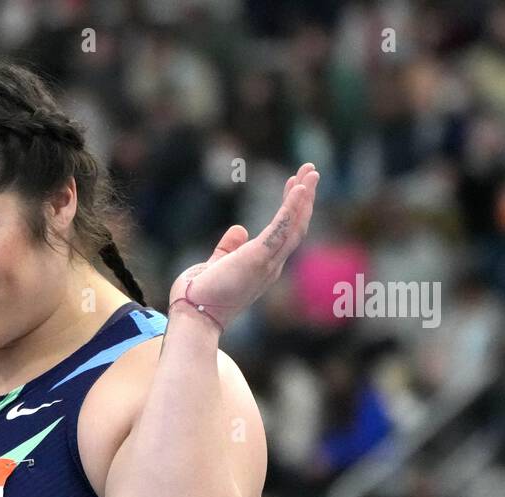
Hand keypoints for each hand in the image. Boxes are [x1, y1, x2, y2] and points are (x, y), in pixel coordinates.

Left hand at [168, 163, 319, 332]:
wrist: (193, 316)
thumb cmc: (200, 297)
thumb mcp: (216, 265)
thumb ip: (227, 249)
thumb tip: (239, 230)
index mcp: (263, 267)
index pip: (282, 233)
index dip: (290, 209)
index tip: (293, 186)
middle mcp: (271, 266)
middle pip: (295, 227)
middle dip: (304, 198)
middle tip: (311, 172)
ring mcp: (268, 262)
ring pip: (294, 225)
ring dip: (304, 197)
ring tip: (311, 172)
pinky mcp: (259, 258)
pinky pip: (281, 228)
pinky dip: (291, 207)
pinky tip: (299, 187)